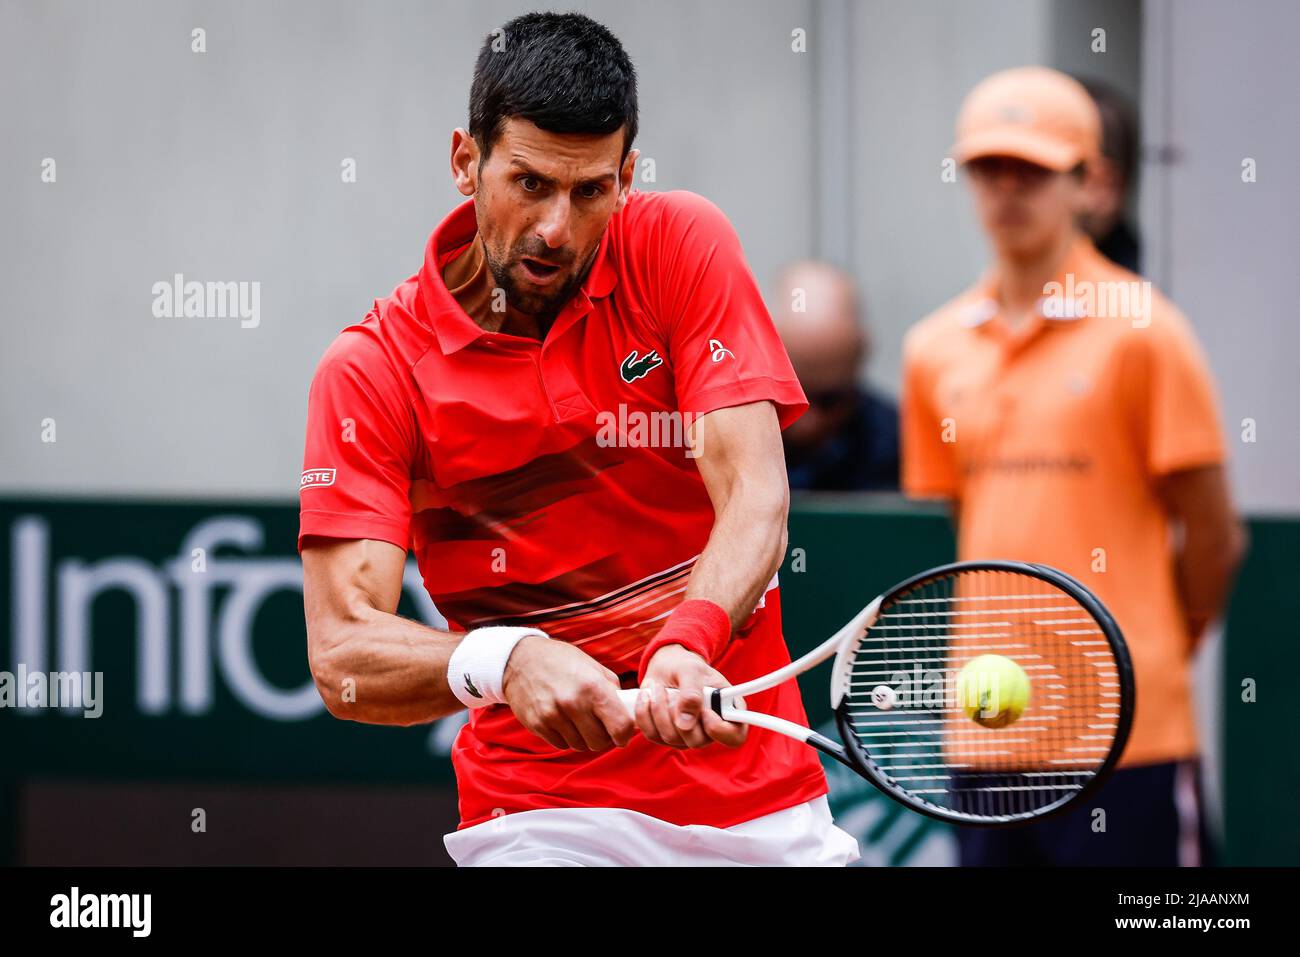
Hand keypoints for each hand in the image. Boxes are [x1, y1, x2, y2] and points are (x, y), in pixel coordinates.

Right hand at [502, 637, 637, 751]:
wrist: (519, 659)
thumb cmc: (561, 660)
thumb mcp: (591, 666)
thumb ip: (612, 688)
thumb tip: (627, 710)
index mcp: (592, 686)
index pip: (619, 726)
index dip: (625, 735)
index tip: (623, 734)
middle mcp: (572, 703)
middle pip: (599, 742)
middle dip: (602, 737)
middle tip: (599, 725)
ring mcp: (552, 716)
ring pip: (580, 745)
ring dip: (583, 737)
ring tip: (578, 719)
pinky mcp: (537, 725)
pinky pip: (561, 744)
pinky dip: (566, 737)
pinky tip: (562, 720)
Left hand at [636, 644, 746, 749]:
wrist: (666, 667)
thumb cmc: (685, 666)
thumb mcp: (691, 670)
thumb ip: (692, 693)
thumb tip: (685, 723)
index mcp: (728, 711)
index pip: (735, 736)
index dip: (720, 730)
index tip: (705, 712)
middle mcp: (710, 729)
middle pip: (697, 741)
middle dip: (678, 713)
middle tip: (673, 692)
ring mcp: (688, 736)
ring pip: (670, 738)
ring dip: (659, 709)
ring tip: (658, 688)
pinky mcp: (666, 737)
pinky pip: (652, 734)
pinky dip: (644, 713)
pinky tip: (647, 696)